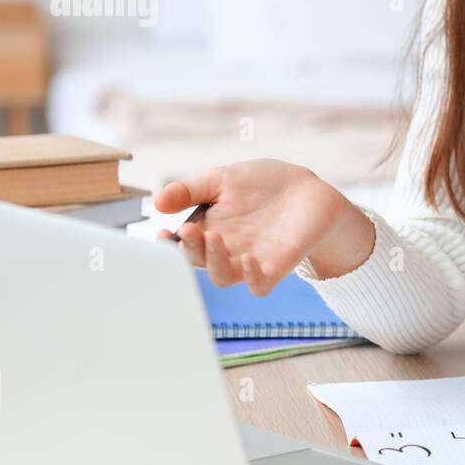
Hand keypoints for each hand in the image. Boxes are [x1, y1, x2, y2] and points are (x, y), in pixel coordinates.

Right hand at [154, 159, 369, 295]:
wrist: (307, 187)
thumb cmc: (264, 185)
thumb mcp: (222, 179)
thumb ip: (191, 190)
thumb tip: (157, 203)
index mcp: (208, 229)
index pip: (182, 245)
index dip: (168, 245)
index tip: (163, 233)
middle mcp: (226, 249)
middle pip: (198, 262)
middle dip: (189, 249)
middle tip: (188, 229)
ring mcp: (251, 259)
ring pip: (222, 277)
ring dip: (213, 262)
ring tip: (215, 237)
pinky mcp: (278, 266)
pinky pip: (259, 286)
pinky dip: (250, 278)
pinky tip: (247, 258)